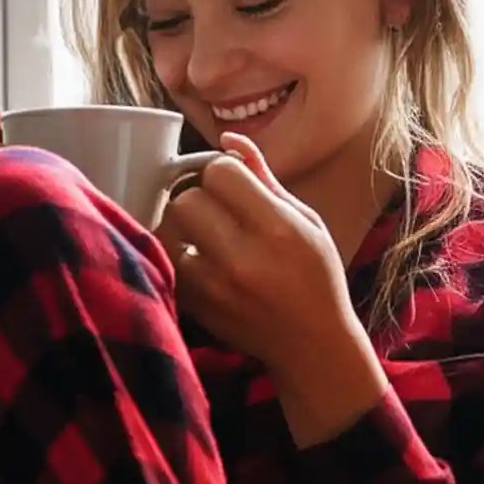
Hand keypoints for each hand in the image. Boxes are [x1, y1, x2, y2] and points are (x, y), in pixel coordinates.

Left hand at [155, 133, 387, 445]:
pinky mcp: (196, 308)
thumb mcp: (307, 221)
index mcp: (277, 228)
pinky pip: (166, 262)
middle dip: (200, 200)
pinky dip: (180, 259)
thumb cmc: (316, 277)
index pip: (219, 171)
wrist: (313, 345)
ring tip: (210, 242)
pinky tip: (205, 267)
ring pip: (168, 231)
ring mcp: (214, 287)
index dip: (224, 173)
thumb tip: (230, 139)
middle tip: (221, 216)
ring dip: (185, 231)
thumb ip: (265, 178)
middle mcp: (243, 257)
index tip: (236, 188)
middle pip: (185, 199)